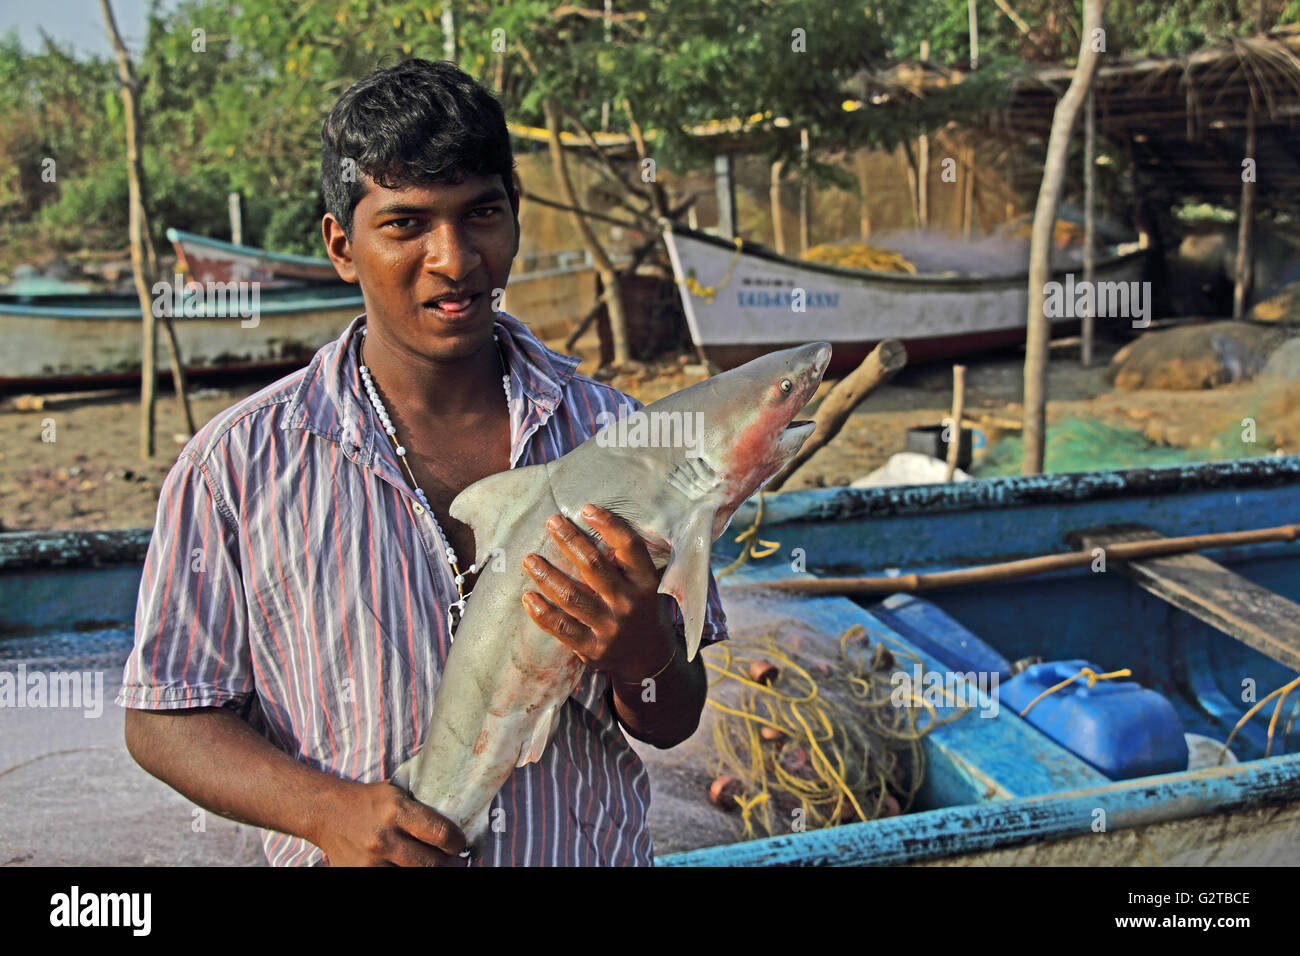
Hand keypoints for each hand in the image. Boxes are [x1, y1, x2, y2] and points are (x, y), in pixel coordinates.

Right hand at [314, 779, 467, 866]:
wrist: (327, 812)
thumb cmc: (368, 801)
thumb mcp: (396, 793)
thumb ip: (419, 809)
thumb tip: (455, 821)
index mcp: (396, 810)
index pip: (440, 833)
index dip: (456, 842)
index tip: (459, 844)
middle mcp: (383, 837)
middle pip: (430, 863)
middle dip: (448, 864)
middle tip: (455, 861)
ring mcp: (370, 861)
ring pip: (413, 875)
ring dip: (427, 870)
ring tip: (433, 864)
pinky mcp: (359, 874)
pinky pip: (391, 878)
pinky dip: (403, 872)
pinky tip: (407, 867)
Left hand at [521, 504, 674, 683]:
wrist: (648, 658)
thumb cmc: (638, 608)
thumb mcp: (644, 584)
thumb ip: (625, 562)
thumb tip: (589, 523)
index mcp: (645, 582)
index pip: (629, 546)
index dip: (608, 524)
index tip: (586, 509)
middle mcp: (629, 603)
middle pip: (593, 565)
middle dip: (569, 540)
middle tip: (551, 522)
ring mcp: (610, 628)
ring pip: (571, 596)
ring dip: (546, 575)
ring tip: (529, 560)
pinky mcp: (593, 649)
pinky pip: (562, 627)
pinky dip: (542, 612)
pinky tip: (528, 597)